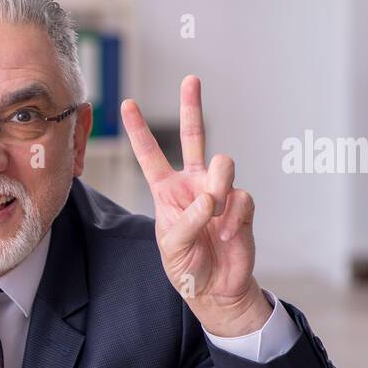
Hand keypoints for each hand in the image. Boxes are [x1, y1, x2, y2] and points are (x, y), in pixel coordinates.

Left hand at [121, 75, 270, 337]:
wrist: (217, 288)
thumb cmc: (187, 266)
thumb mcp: (174, 247)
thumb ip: (189, 220)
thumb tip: (212, 196)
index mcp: (167, 191)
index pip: (150, 156)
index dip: (139, 131)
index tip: (126, 104)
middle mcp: (193, 184)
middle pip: (194, 137)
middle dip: (192, 107)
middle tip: (190, 79)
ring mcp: (219, 191)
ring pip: (223, 164)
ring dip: (218, 183)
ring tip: (214, 209)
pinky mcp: (242, 204)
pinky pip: (241, 197)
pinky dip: (234, 217)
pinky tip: (229, 234)